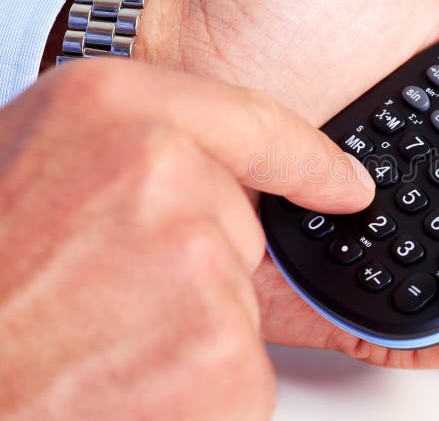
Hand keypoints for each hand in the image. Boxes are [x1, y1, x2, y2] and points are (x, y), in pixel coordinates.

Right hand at [0, 61, 372, 417]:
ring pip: (235, 302)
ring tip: (98, 341)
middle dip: (189, 266)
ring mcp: (197, 263)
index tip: (347, 184)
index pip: (254, 122)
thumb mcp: (35, 154)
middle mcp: (161, 173)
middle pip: (238, 228)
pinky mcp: (222, 352)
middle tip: (102, 292)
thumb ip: (127, 145)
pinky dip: (194, 387)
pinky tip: (123, 384)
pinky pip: (240, 367)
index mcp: (111, 108)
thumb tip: (213, 172)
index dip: (306, 160)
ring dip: (185, 332)